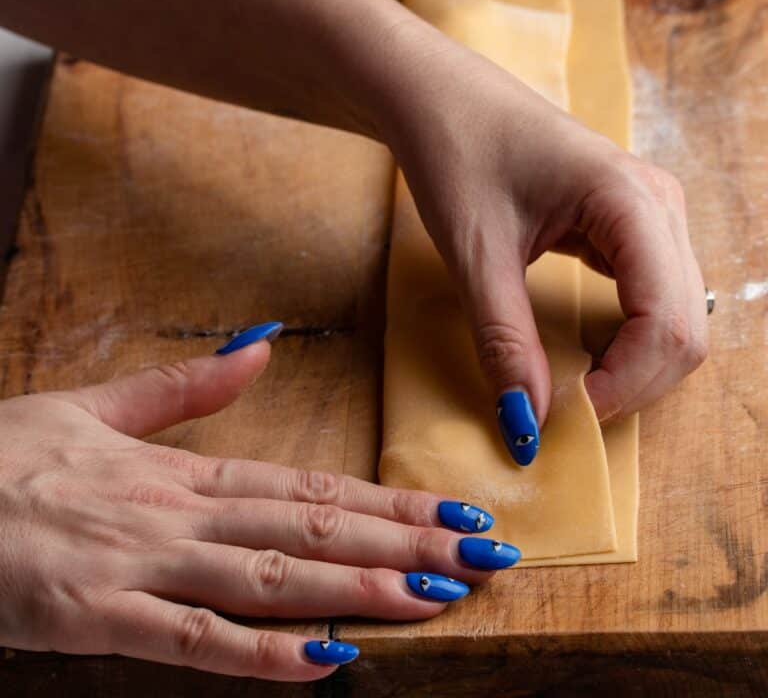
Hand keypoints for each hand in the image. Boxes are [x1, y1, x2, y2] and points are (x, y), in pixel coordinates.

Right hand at [0, 332, 516, 680]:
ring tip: (433, 597)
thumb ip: (183, 386)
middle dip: (401, 543)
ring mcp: (141, 564)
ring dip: (358, 588)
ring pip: (270, 578)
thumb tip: (259, 345)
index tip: (451, 508)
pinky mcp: (97, 618)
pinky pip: (190, 640)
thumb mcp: (96, 407)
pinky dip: (260, 652)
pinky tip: (325, 662)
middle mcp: (177, 513)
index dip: (385, 499)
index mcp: (182, 469)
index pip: (307, 484)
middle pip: (309, 528)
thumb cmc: (6, 455)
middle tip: (479, 556)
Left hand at [381, 35, 707, 457]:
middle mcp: (659, 206)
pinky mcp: (630, 224)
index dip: (624, 383)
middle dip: (634, 383)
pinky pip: (651, 298)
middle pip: (684, 327)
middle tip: (566, 411)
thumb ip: (505, 341)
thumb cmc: (456, 153)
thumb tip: (527, 424)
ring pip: (675, 317)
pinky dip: (625, 339)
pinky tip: (584, 352)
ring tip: (574, 386)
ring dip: (634, 365)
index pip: (665, 321)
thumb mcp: (475, 256)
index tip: (564, 413)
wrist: (439, 98)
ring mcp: (651, 213)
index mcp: (630, 201)